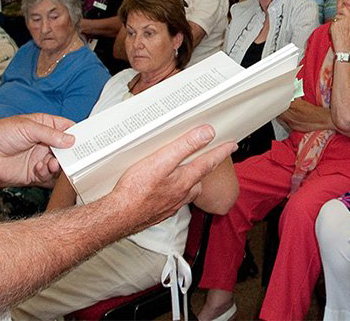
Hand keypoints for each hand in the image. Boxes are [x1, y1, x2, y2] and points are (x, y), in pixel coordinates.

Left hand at [0, 113, 74, 188]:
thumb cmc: (0, 133)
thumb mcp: (28, 127)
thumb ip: (51, 134)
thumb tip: (71, 139)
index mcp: (45, 126)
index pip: (67, 129)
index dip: (78, 134)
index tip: (87, 141)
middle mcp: (45, 143)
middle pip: (66, 150)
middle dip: (71, 154)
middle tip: (75, 158)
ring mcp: (40, 159)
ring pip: (59, 165)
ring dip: (58, 166)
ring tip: (52, 164)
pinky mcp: (33, 174)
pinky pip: (48, 177)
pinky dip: (47, 174)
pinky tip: (39, 169)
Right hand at [109, 125, 236, 232]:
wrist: (118, 216)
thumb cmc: (136, 190)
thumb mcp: (161, 160)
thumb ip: (185, 146)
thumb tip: (206, 134)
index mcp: (185, 180)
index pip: (208, 163)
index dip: (221, 152)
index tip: (231, 145)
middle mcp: (181, 194)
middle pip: (199, 178)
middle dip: (205, 167)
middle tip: (209, 158)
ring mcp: (170, 205)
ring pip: (187, 191)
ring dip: (190, 182)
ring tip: (187, 172)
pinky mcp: (158, 212)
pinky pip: (174, 200)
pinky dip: (175, 193)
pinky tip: (165, 190)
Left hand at [330, 8, 349, 52]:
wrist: (344, 46)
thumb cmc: (347, 40)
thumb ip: (346, 22)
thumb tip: (340, 18)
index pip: (344, 8)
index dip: (341, 9)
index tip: (339, 9)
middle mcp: (346, 18)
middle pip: (338, 14)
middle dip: (336, 19)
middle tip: (337, 27)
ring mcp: (340, 20)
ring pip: (334, 19)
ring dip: (334, 24)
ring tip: (337, 32)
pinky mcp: (335, 23)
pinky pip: (331, 24)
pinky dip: (331, 28)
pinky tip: (335, 33)